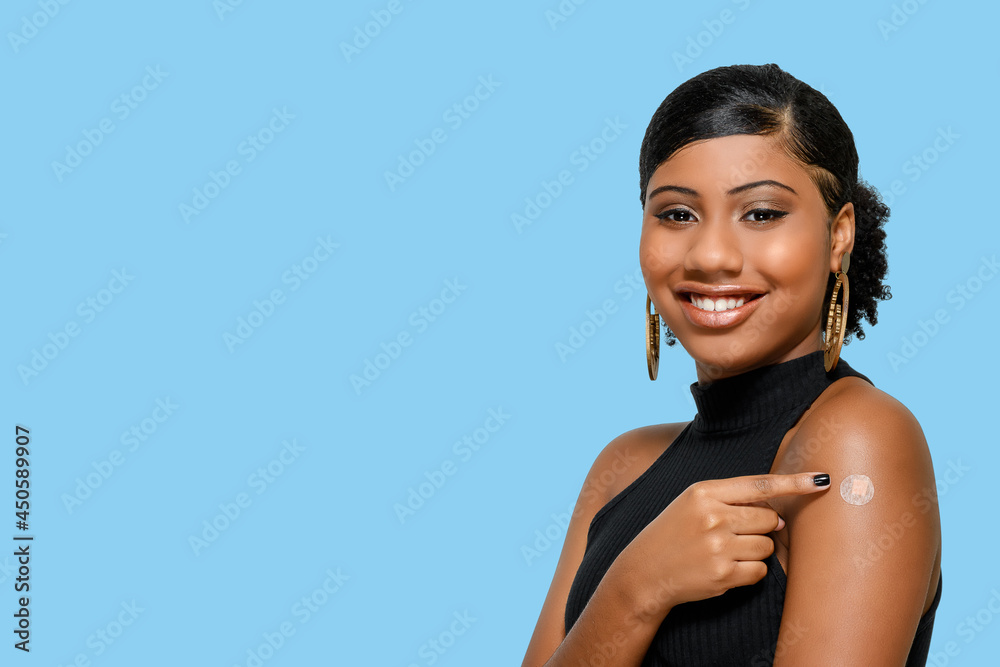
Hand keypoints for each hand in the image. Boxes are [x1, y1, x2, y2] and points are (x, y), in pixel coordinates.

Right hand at [615, 472, 830, 619]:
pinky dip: (749, 572)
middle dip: (761, 528)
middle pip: (768, 518)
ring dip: (754, 551)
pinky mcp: (723, 574)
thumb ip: (731, 500)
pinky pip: (760, 571)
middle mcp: (712, 516)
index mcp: (704, 492)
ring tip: (724, 552)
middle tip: (733, 534)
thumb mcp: (692, 504)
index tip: (822, 480)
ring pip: (766, 546)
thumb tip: (777, 514)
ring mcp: (718, 546)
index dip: (794, 482)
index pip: (759, 485)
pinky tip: (725, 569)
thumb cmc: (672, 534)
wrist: (644, 572)